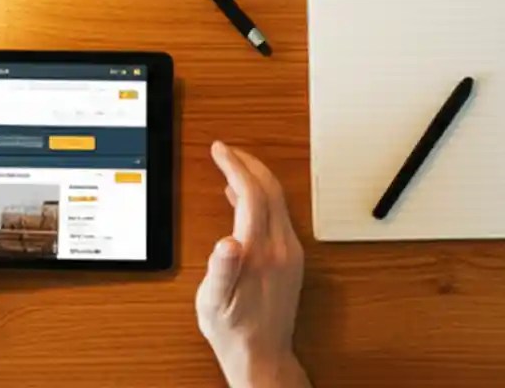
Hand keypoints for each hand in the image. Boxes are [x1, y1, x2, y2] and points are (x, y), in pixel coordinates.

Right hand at [195, 141, 310, 387]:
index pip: (250, 194)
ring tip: (231, 167)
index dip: (234, 166)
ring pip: (276, 200)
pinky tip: (240, 200)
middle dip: (246, 164)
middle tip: (225, 150)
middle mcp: (281, 248)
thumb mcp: (214, 302)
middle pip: (268, 190)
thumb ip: (221, 270)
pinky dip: (259, 197)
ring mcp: (289, 252)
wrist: (262, 354)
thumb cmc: (233, 330)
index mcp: (259, 252)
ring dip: (254, 178)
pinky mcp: (290, 259)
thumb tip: (226, 243)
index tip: (220, 150)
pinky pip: (277, 215)